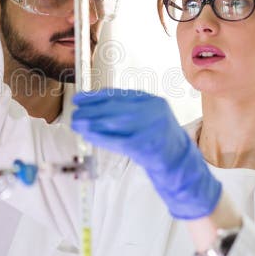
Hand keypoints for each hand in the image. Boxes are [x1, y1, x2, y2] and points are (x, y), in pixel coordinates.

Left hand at [71, 89, 221, 219]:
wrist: (180, 161)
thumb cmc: (157, 139)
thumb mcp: (146, 118)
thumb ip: (125, 110)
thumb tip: (92, 107)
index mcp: (151, 100)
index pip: (118, 95)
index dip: (96, 96)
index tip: (79, 98)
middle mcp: (153, 111)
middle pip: (115, 107)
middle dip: (91, 110)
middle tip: (74, 112)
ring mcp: (152, 128)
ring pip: (114, 123)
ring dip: (92, 123)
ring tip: (76, 123)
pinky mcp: (147, 146)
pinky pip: (118, 141)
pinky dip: (100, 137)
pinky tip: (88, 136)